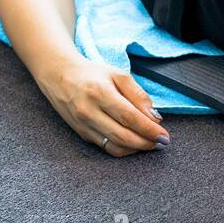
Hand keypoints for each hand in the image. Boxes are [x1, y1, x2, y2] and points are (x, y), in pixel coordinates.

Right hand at [38, 57, 169, 156]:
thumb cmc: (92, 74)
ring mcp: (83, 125)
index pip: (129, 117)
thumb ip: (138, 95)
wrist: (59, 76)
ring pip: (114, 146)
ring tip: (150, 143)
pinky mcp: (82, 134)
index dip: (149, 129)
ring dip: (136, 149)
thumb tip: (154, 117)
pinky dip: (124, 148)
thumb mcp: (118, 74)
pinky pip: (106, 147)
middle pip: (122, 136)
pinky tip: (134, 143)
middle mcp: (89, 112)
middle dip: (146, 142)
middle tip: (161, 142)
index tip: (164, 135)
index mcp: (100, 93)